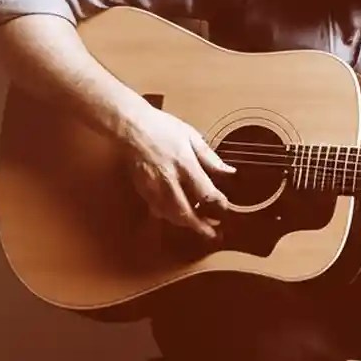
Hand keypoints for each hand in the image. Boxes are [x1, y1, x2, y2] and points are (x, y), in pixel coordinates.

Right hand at [122, 105, 235, 238]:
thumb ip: (210, 158)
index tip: (225, 209)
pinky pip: (157, 210)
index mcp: (185, 165)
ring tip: (198, 226)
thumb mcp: (191, 136)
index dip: (218, 205)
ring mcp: (153, 187)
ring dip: (186, 224)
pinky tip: (178, 216)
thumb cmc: (163, 128)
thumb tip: (230, 172)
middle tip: (213, 234)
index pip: (206, 193)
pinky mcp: (142, 190)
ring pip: (171, 215)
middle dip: (200, 226)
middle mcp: (169, 180)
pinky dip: (170, 216)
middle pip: (186, 212)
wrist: (130, 126)